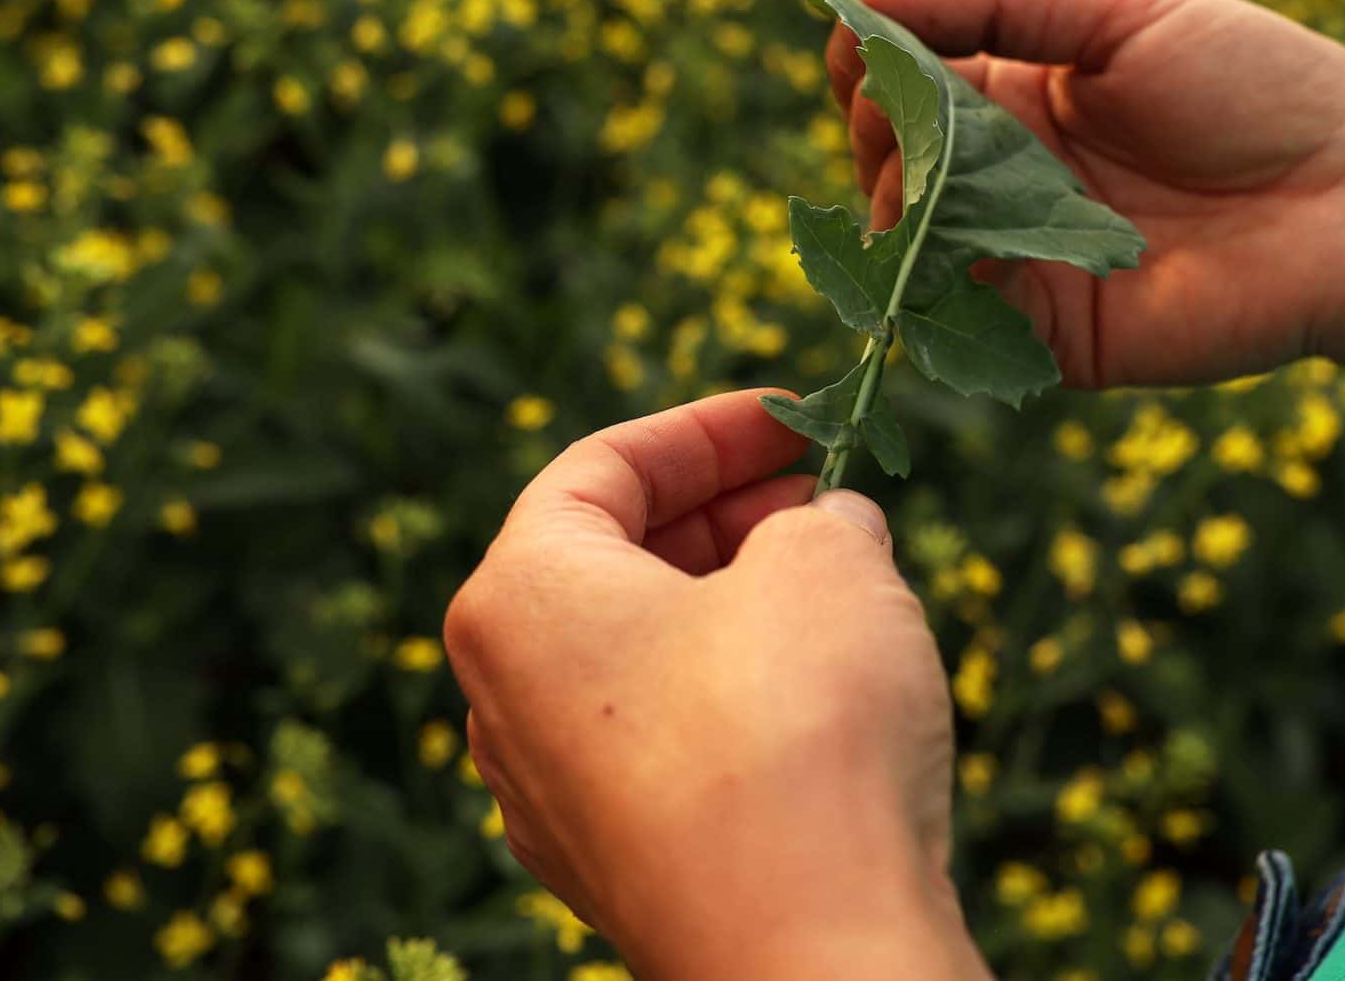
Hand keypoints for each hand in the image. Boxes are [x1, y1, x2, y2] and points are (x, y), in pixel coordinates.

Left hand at [443, 391, 987, 980]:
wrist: (807, 954)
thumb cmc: (797, 732)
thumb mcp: (826, 562)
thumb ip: (820, 516)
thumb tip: (826, 528)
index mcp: (517, 598)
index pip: (600, 467)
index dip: (710, 428)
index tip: (795, 417)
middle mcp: (503, 697)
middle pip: (609, 561)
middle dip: (725, 516)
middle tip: (825, 500)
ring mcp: (549, 796)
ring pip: (639, 657)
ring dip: (736, 608)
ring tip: (842, 590)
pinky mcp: (610, 866)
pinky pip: (663, 745)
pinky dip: (732, 697)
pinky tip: (823, 696)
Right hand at [833, 0, 1344, 387]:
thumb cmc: (1259, 86)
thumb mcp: (1123, 10)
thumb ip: (991, 2)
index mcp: (1019, 88)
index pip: (899, 74)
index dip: (867, 62)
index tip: (857, 49)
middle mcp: (1007, 172)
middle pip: (889, 155)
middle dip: (879, 131)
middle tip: (905, 119)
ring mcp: (1021, 254)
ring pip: (907, 236)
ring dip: (901, 203)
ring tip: (937, 184)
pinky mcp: (1046, 331)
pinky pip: (959, 314)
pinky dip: (937, 280)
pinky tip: (954, 245)